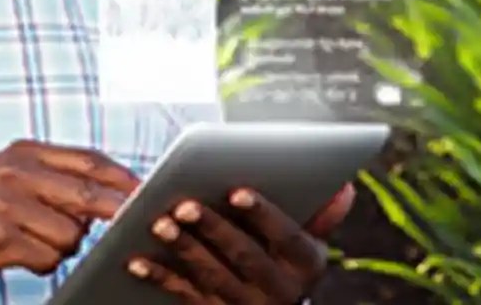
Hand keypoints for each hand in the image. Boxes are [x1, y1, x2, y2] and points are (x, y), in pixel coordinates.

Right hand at [0, 139, 139, 282]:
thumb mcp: (9, 175)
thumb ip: (54, 176)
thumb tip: (111, 190)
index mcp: (25, 152)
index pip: (88, 160)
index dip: (122, 177)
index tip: (146, 191)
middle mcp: (17, 172)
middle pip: (88, 195)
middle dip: (117, 213)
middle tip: (135, 223)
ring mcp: (8, 204)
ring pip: (71, 234)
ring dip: (64, 246)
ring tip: (37, 240)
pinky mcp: (2, 236)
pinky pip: (48, 257)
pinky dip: (43, 262)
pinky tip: (22, 255)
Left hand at [126, 184, 356, 303]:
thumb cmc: (284, 262)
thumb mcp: (307, 244)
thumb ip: (320, 214)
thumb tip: (344, 186)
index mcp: (306, 263)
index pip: (287, 236)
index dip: (263, 214)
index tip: (236, 191)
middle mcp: (280, 289)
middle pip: (244, 256)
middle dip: (213, 228)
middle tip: (184, 204)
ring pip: (212, 276)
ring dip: (184, 249)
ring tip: (159, 224)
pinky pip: (184, 295)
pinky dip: (159, 276)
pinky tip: (137, 259)